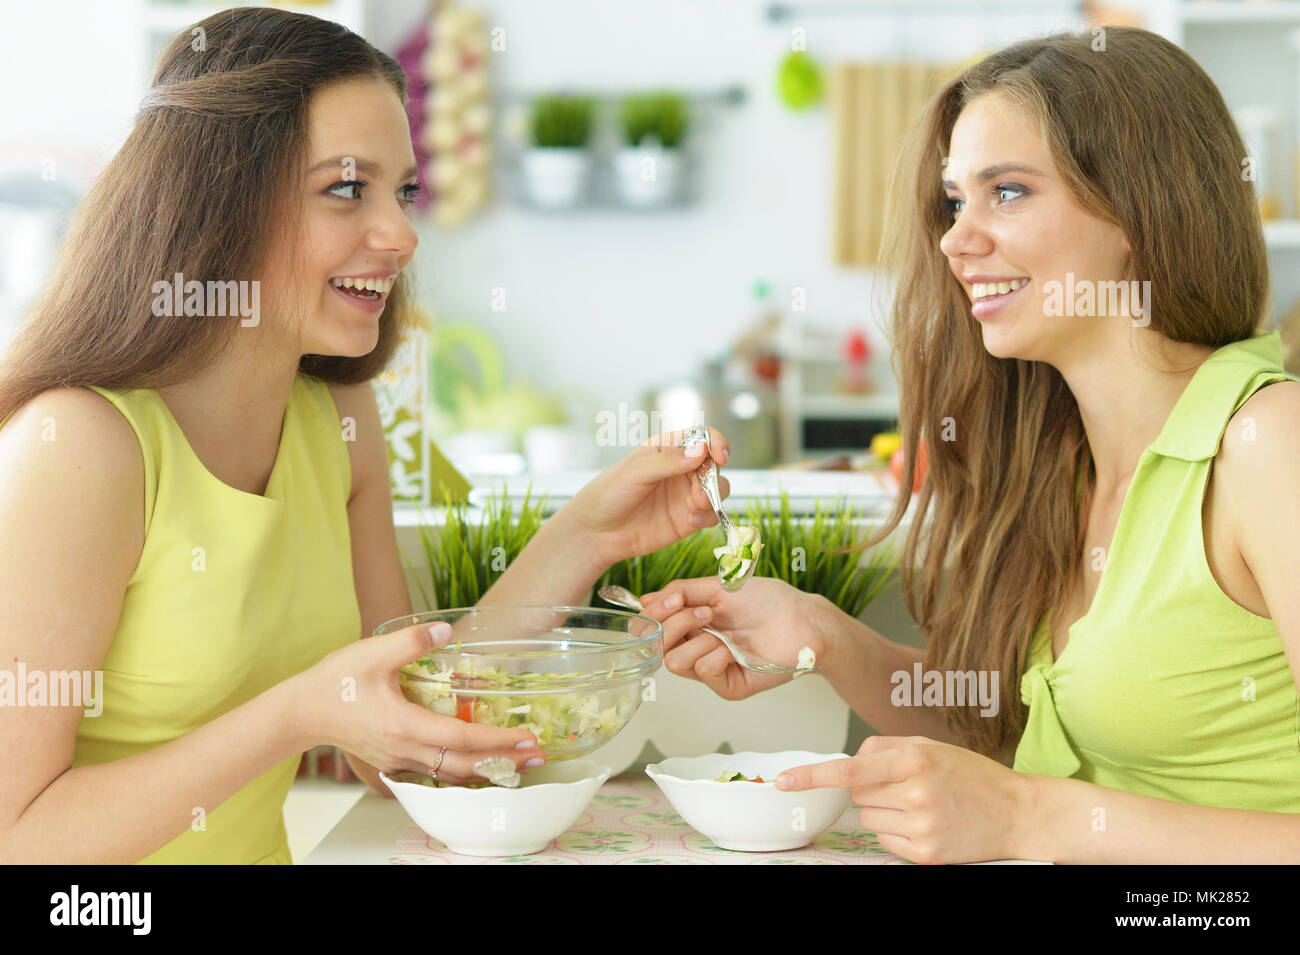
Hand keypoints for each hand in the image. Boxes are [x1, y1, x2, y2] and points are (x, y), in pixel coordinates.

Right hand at [288, 623, 544, 785]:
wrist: (301, 710)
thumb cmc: (335, 681)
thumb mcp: (373, 652)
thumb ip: (411, 641)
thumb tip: (446, 629)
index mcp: (403, 725)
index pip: (461, 738)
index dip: (497, 740)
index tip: (526, 738)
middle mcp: (405, 750)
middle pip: (463, 765)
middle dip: (504, 762)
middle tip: (537, 755)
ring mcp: (399, 759)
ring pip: (450, 773)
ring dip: (486, 769)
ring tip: (517, 763)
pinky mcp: (393, 759)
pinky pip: (435, 772)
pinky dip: (462, 770)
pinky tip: (477, 762)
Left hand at [564, 427, 731, 568]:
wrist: (597, 533)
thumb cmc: (608, 494)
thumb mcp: (634, 472)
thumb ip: (668, 462)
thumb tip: (701, 451)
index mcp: (667, 448)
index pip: (702, 436)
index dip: (716, 442)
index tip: (719, 456)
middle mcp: (681, 469)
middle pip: (714, 464)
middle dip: (712, 477)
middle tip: (697, 494)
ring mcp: (686, 494)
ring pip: (719, 489)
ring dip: (713, 497)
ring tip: (694, 507)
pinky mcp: (688, 519)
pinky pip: (712, 514)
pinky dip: (709, 516)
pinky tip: (691, 522)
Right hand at [638, 576, 831, 699]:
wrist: (803, 620)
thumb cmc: (768, 600)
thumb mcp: (719, 587)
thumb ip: (682, 591)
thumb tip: (645, 599)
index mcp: (691, 621)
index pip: (651, 626)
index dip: (651, 615)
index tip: (671, 600)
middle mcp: (696, 644)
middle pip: (656, 645)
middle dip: (673, 624)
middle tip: (704, 612)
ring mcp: (711, 667)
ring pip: (674, 662)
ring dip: (695, 640)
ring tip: (720, 630)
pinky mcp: (727, 686)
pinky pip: (703, 671)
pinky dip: (715, 655)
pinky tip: (734, 649)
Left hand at [773, 736, 1031, 863]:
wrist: (1017, 813)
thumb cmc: (971, 775)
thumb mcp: (931, 746)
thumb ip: (885, 748)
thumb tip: (849, 763)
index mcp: (915, 759)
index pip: (851, 768)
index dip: (814, 776)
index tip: (784, 781)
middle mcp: (916, 792)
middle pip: (857, 793)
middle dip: (872, 787)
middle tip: (906, 785)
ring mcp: (921, 826)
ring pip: (867, 818)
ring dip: (883, 810)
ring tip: (920, 803)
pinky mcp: (926, 854)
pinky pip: (884, 840)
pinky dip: (896, 831)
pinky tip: (925, 822)